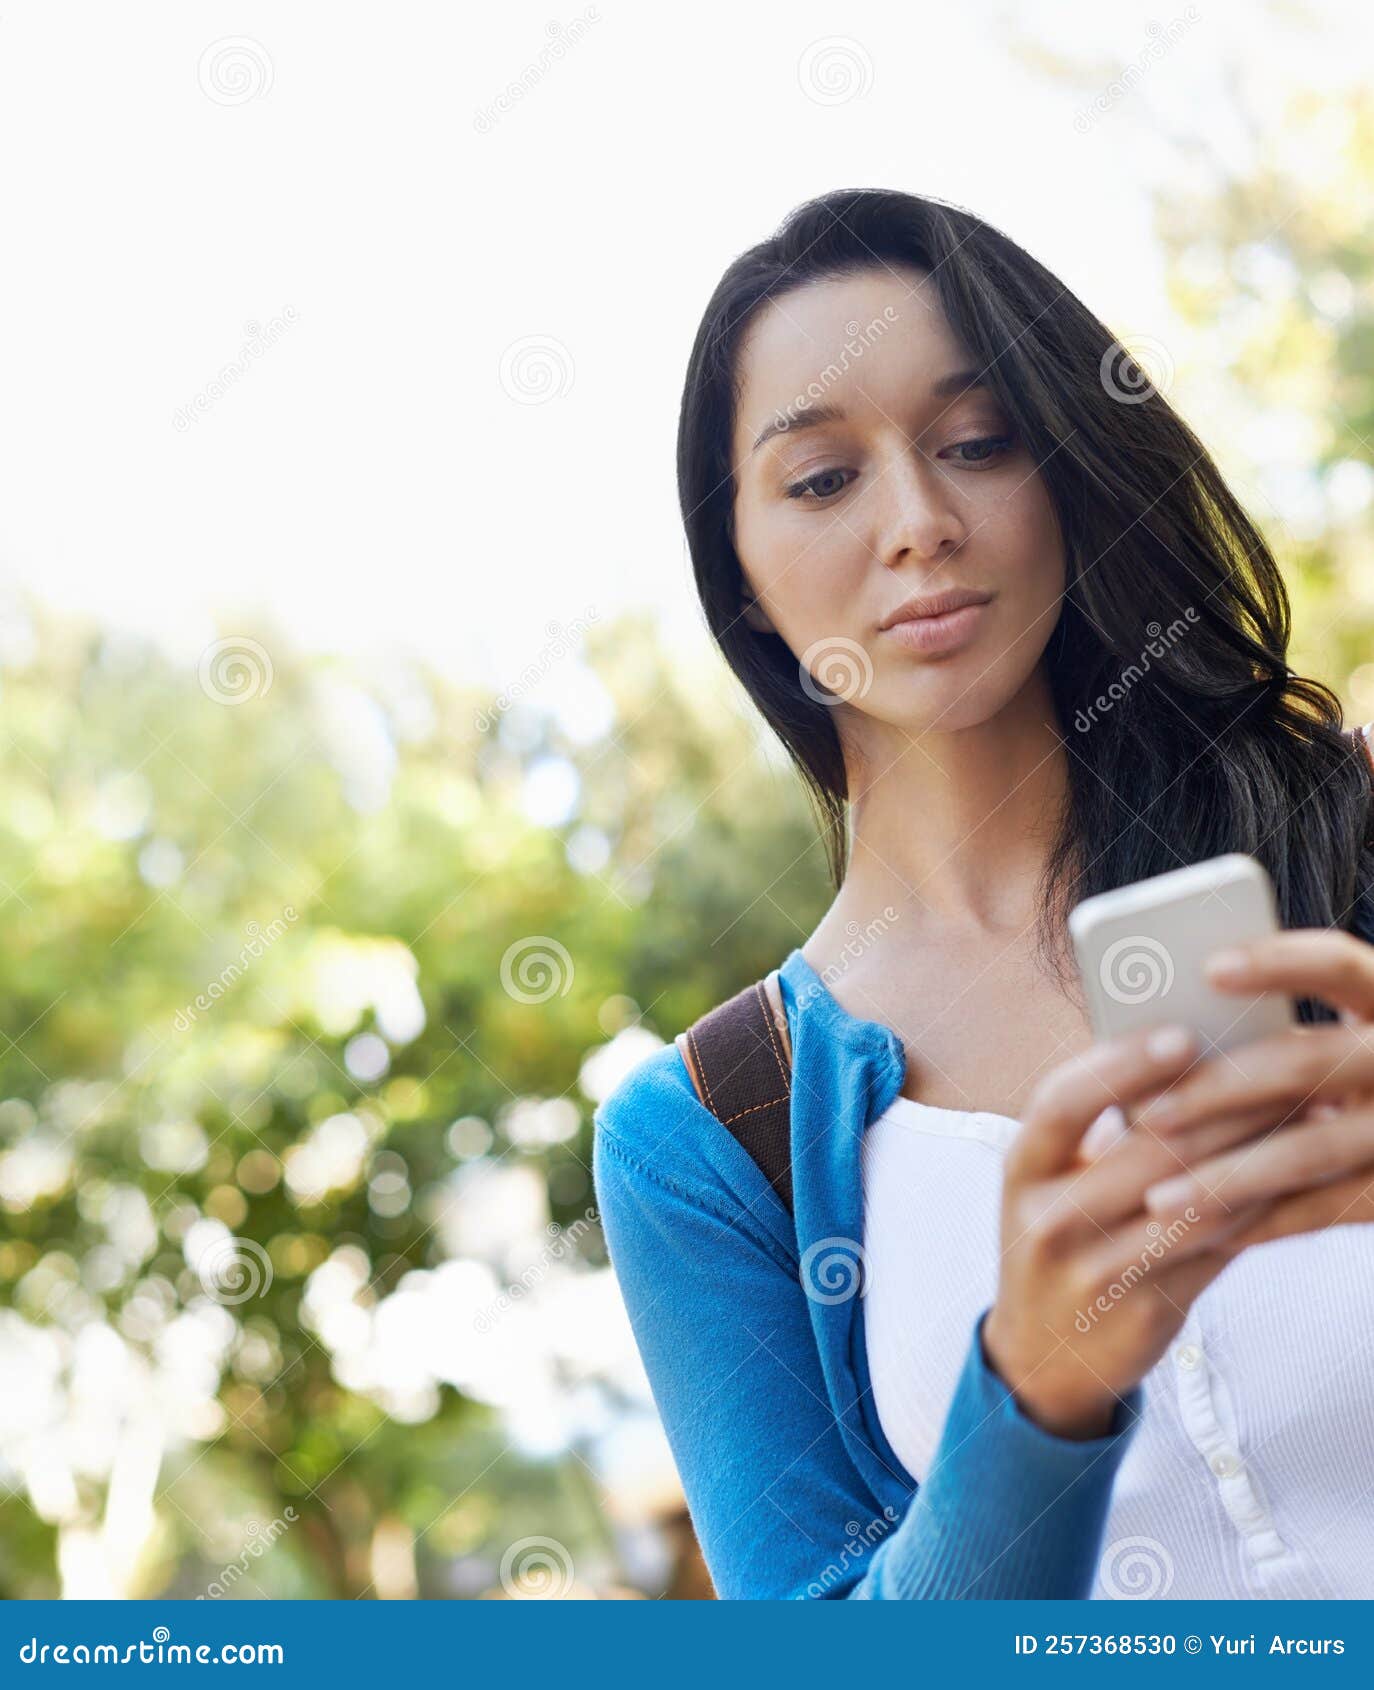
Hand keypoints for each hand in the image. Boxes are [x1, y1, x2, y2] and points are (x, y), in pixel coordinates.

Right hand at [983, 1024, 1270, 1440]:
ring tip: (1306, 1114)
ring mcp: (1094, 1270)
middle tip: (1283, 1066)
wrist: (1042, 1353)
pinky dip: (1263, 1207)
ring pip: (1194, 1201)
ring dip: (1259, 1153)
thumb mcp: (1049, 1177)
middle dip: (1226, 1103)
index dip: (1121, 1065)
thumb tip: (1190, 1053)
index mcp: (1020, 1168)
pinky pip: (1216, 1247)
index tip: (1182, 1035)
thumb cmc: (1059, 1235)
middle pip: (1147, 1150)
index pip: (1063, 1102)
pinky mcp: (1143, 1310)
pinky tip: (1295, 1177)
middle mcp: (1047, 1219)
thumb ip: (1101, 1124)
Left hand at [1135, 928, 1373, 1249]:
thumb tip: (1153, 1041)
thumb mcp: (1331, 1046)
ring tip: (1155, 1199)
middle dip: (1216, 1090)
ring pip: (1310, 1149)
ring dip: (1225, 1175)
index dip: (1280, 964)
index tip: (1209, 968)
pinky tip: (1204, 1231)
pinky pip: (1327, 1208)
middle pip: (1306, 1063)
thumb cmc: (1338, 1083)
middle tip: (1144, 1114)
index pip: (1340, 965)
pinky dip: (1262, 1220)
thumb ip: (1270, 1036)